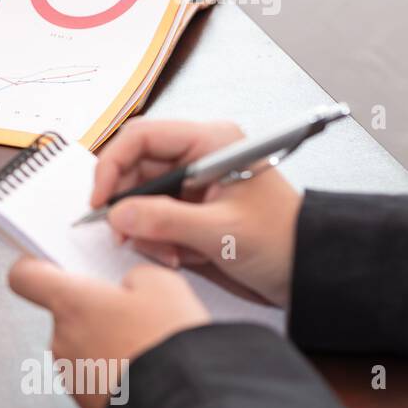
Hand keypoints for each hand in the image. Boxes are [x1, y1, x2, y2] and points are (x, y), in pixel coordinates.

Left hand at [9, 258, 210, 407]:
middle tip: (133, 312)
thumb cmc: (168, 343)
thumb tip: (130, 285)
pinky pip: (95, 376)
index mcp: (70, 303)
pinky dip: (114, 372)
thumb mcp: (164, 286)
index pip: (24, 276)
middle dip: (94, 310)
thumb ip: (135, 275)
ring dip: (107, 343)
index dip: (35, 267)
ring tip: (148, 345)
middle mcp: (61, 339)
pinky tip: (146, 369)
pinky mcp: (86, 403)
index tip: (51, 266)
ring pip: (83, 346)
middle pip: (65, 313)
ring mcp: (71, 375)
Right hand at [93, 119, 301, 305]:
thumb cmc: (284, 241)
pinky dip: (155, 240)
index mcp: (210, 143)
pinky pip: (153, 218)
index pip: (141, 137)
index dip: (111, 165)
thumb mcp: (221, 232)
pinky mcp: (190, 208)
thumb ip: (164, 221)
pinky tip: (177, 256)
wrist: (309, 271)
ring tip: (167, 253)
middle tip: (122, 235)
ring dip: (143, 229)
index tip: (99, 201)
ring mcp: (192, 184)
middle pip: (134, 168)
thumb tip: (117, 215)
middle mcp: (198, 157)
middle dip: (126, 205)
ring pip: (139, 198)